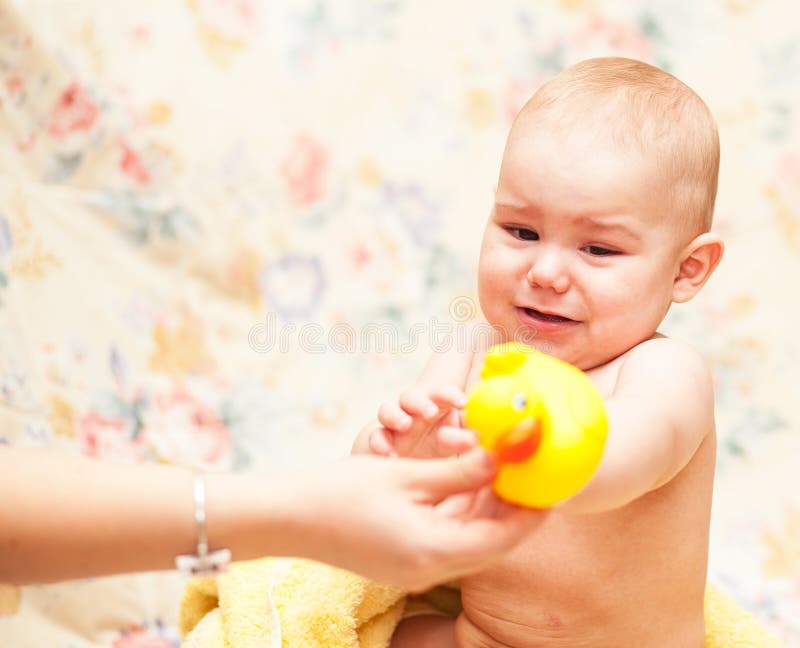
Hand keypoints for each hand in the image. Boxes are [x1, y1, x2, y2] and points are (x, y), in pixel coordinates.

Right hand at [293, 448, 545, 590]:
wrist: (290, 517)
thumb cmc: (344, 492)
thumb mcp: (408, 476)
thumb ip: (460, 471)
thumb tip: (501, 459)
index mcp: (435, 551)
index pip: (504, 538)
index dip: (531, 510)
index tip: (548, 482)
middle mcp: (431, 569)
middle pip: (492, 543)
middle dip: (513, 508)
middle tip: (527, 472)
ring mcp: (417, 570)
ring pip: (472, 541)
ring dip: (488, 509)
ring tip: (501, 472)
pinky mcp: (405, 562)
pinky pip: (449, 540)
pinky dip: (463, 514)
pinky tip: (466, 485)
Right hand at [370, 385, 476, 458]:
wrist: (416, 472)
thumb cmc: (444, 449)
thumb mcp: (460, 443)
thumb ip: (467, 439)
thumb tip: (473, 440)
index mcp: (436, 406)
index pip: (442, 393)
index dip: (450, 394)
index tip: (462, 402)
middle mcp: (413, 412)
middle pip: (411, 396)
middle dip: (420, 402)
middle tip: (431, 412)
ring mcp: (394, 426)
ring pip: (388, 410)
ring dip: (395, 415)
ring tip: (405, 425)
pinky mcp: (380, 442)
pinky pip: (375, 437)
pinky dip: (380, 443)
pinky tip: (390, 454)